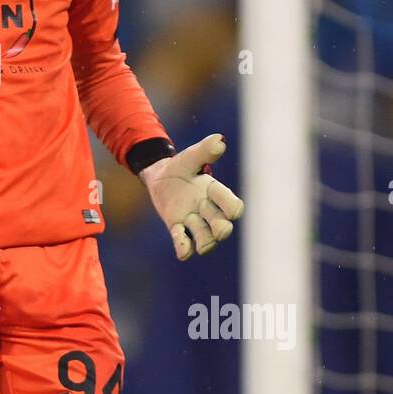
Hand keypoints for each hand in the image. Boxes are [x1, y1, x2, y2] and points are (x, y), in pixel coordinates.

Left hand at [139, 133, 244, 260]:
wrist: (160, 177)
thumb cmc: (181, 167)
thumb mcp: (190, 157)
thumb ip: (204, 151)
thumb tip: (220, 140)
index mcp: (216, 193)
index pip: (233, 206)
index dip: (231, 207)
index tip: (224, 202)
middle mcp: (209, 210)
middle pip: (223, 227)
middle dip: (221, 229)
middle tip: (215, 228)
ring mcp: (193, 221)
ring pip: (206, 239)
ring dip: (203, 240)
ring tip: (197, 240)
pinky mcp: (177, 228)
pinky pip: (184, 243)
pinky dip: (184, 248)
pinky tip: (183, 253)